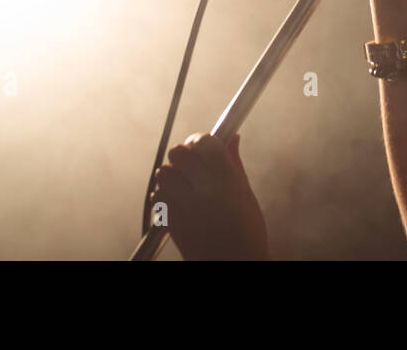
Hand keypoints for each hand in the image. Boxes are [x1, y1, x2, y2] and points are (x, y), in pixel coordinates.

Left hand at [151, 133, 269, 259]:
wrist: (236, 268)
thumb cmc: (248, 235)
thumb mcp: (246, 196)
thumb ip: (234, 164)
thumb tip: (231, 138)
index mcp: (228, 182)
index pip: (205, 143)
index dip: (202, 140)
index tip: (203, 146)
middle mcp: (205, 192)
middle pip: (178, 154)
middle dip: (184, 155)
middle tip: (192, 165)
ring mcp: (187, 209)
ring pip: (164, 174)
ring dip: (172, 175)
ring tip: (185, 185)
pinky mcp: (173, 224)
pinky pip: (158, 197)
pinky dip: (164, 196)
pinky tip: (178, 202)